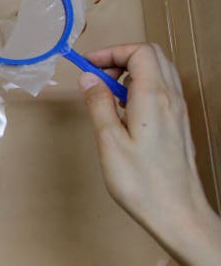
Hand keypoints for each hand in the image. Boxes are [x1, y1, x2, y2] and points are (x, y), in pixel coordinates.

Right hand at [78, 43, 211, 240]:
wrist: (178, 214)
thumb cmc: (142, 183)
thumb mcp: (109, 141)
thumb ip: (99, 104)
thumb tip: (89, 79)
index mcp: (153, 97)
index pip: (139, 52)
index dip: (112, 52)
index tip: (88, 66)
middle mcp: (171, 99)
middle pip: (152, 56)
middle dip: (121, 57)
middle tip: (97, 77)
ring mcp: (178, 111)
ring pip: (159, 71)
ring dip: (131, 72)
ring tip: (108, 94)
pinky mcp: (178, 124)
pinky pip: (162, 90)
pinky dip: (141, 88)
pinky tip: (124, 111)